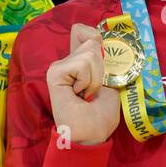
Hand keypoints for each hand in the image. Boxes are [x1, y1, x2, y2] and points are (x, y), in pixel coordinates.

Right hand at [46, 23, 120, 145]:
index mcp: (78, 62)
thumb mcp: (110, 82)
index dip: (95, 36)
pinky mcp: (55, 72)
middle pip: (92, 40)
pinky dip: (88, 81)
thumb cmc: (100, 114)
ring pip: (90, 53)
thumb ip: (105, 61)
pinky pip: (82, 64)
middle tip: (93, 90)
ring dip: (96, 78)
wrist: (91, 135)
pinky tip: (79, 95)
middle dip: (102, 67)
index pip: (81, 31)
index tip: (102, 60)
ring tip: (87, 94)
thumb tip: (100, 40)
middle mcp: (66, 61)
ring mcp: (59, 66)